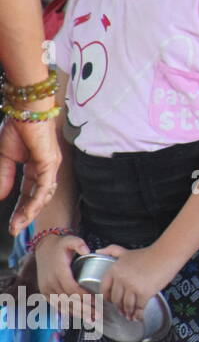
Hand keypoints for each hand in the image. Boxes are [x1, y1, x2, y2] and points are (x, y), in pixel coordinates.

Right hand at [0, 117, 61, 234]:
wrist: (25, 111)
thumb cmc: (17, 128)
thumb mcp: (5, 157)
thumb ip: (4, 177)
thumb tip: (1, 196)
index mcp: (35, 167)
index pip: (28, 193)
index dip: (20, 209)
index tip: (12, 225)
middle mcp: (45, 169)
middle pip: (37, 198)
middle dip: (25, 216)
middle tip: (15, 230)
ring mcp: (49, 167)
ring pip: (43, 195)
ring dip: (30, 212)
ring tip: (19, 225)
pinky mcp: (50, 163)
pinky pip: (44, 186)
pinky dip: (36, 200)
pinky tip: (28, 212)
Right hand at [35, 232, 92, 320]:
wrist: (44, 248)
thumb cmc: (61, 245)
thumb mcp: (70, 240)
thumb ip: (79, 243)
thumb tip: (87, 250)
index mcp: (58, 272)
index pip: (72, 289)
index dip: (84, 297)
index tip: (96, 302)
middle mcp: (50, 282)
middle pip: (68, 300)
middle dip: (83, 309)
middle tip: (97, 315)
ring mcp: (46, 288)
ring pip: (61, 305)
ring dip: (76, 313)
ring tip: (91, 319)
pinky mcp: (44, 292)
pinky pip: (55, 305)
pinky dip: (66, 312)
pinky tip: (78, 316)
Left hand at [97, 246, 174, 321]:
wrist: (166, 255)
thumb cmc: (149, 254)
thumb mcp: (126, 251)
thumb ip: (112, 250)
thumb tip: (98, 251)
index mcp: (114, 269)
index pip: (104, 289)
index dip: (107, 298)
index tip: (110, 302)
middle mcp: (121, 278)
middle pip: (116, 299)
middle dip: (119, 307)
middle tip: (122, 311)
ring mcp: (132, 286)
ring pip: (126, 305)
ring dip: (128, 312)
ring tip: (130, 315)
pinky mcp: (144, 293)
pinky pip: (139, 307)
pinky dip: (139, 314)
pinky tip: (139, 316)